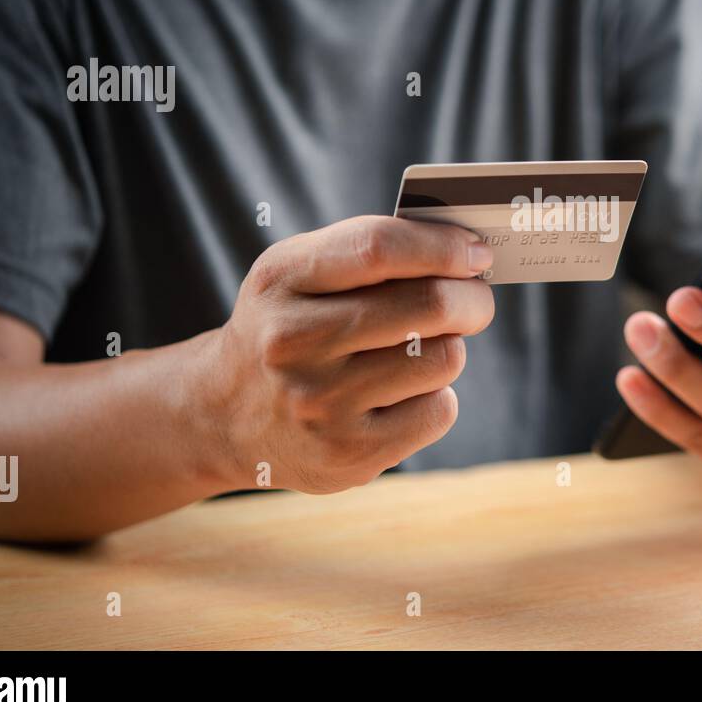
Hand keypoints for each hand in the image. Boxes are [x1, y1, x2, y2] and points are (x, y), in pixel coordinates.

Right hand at [197, 216, 494, 493]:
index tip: (477, 253)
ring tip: (421, 351)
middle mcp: (293, 341)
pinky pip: (439, 411)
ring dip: (448, 349)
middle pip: (429, 306)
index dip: (443, 247)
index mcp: (283, 279)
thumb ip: (369, 251)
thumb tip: (467, 251)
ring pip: (444, 359)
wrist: (225, 415)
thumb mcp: (299, 274)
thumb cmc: (290, 326)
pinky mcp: (348, 455)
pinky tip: (403, 396)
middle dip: (472, 299)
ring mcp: (320, 403)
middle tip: (475, 301)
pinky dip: (436, 397)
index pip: (378, 248)